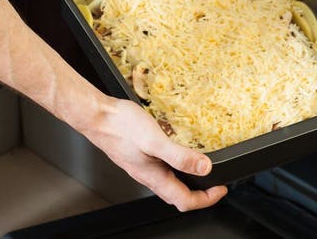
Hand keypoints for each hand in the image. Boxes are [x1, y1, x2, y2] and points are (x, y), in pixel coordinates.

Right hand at [84, 96, 226, 211]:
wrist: (96, 115)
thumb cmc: (120, 127)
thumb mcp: (154, 140)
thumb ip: (179, 156)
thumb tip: (204, 168)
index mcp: (154, 177)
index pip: (185, 200)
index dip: (206, 199)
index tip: (221, 189)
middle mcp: (148, 175)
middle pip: (177, 195)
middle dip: (199, 193)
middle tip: (214, 182)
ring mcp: (142, 165)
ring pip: (168, 182)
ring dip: (187, 179)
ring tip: (200, 168)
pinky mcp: (138, 154)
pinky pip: (160, 167)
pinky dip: (174, 165)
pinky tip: (175, 150)